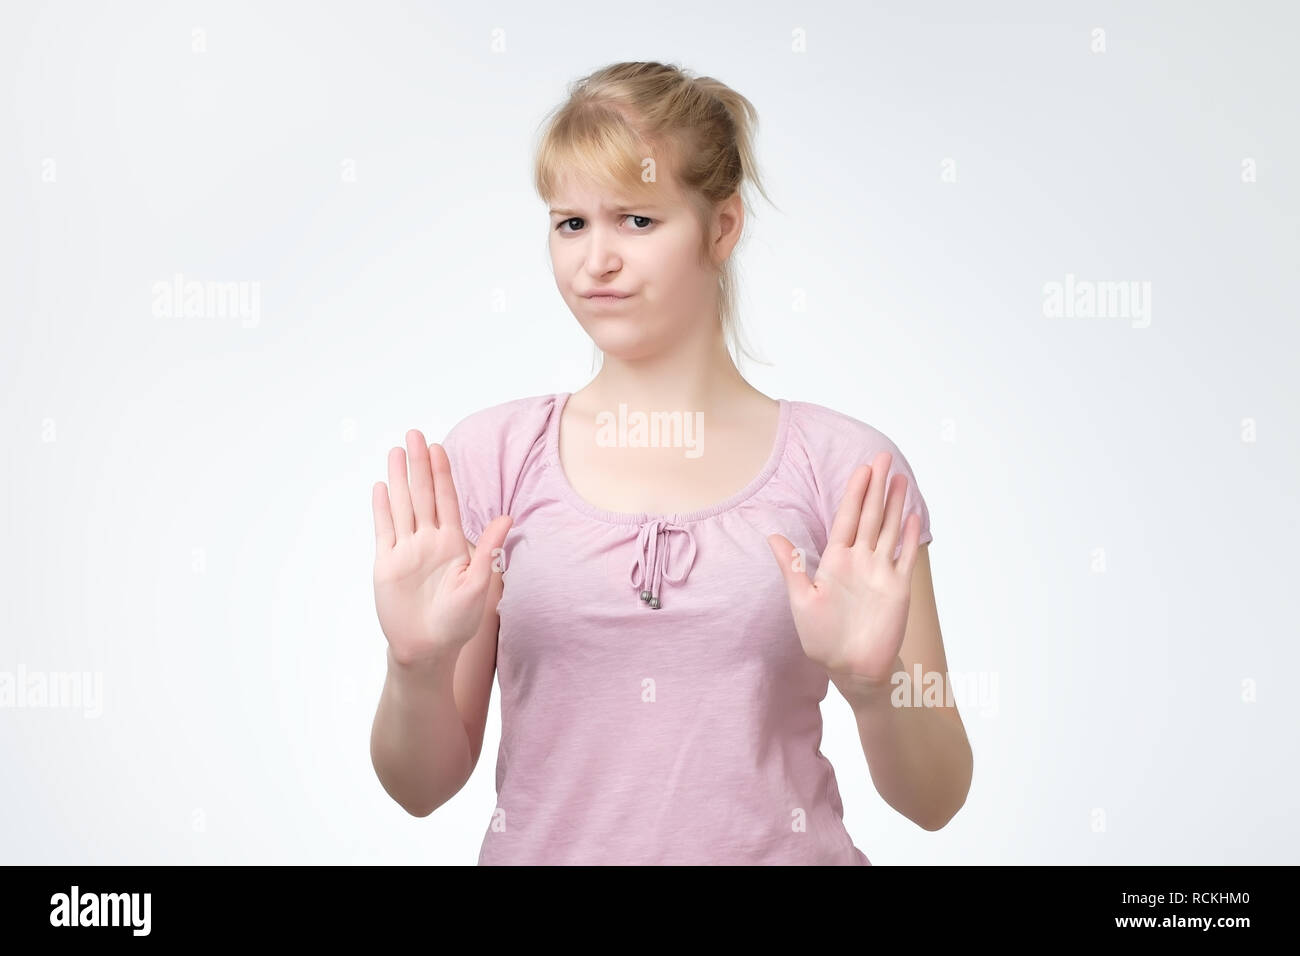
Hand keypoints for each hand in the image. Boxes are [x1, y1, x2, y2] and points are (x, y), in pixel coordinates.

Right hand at [371, 429, 510, 667]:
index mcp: (453, 543)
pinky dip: (382, 508)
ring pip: (402, 506)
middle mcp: (429, 541)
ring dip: (398, 479)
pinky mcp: (387, 563)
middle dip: (419, 465)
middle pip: (422, 495)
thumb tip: (508, 516)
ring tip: (396, 451)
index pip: (447, 500)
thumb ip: (489, 548)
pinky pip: (384, 530)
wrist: (428, 649)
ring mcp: (407, 550)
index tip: (439, 447)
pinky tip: (381, 487)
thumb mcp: (479, 584)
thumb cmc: (458, 622)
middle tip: (414, 434)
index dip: (442, 474)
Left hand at [767, 450, 921, 689]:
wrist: (850, 667)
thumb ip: (791, 567)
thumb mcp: (801, 600)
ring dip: (897, 505)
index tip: (861, 469)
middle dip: (877, 487)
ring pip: (890, 530)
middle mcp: (860, 560)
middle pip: (871, 516)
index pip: (847, 518)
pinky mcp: (898, 588)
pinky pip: (906, 557)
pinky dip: (911, 537)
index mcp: (835, 560)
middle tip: (884, 456)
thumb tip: (771, 536)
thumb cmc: (822, 638)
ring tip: (902, 479)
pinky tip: (914, 516)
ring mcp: (880, 572)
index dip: (855, 493)